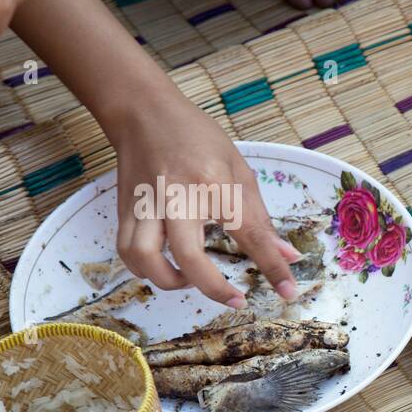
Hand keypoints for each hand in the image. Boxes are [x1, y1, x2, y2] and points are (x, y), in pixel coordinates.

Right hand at [110, 91, 298, 306]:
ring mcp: (146, 204)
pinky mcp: (124, 209)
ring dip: (168, 280)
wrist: (144, 113)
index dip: (272, 267)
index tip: (287, 291)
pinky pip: (125, 251)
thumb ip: (260, 218)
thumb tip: (287, 256)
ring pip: (144, 258)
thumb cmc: (197, 139)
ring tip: (190, 280)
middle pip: (188, 256)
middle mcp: (177, 196)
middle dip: (213, 287)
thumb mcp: (239, 169)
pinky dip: (143, 269)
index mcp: (215, 183)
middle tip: (235, 299)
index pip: (249, 233)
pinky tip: (163, 268)